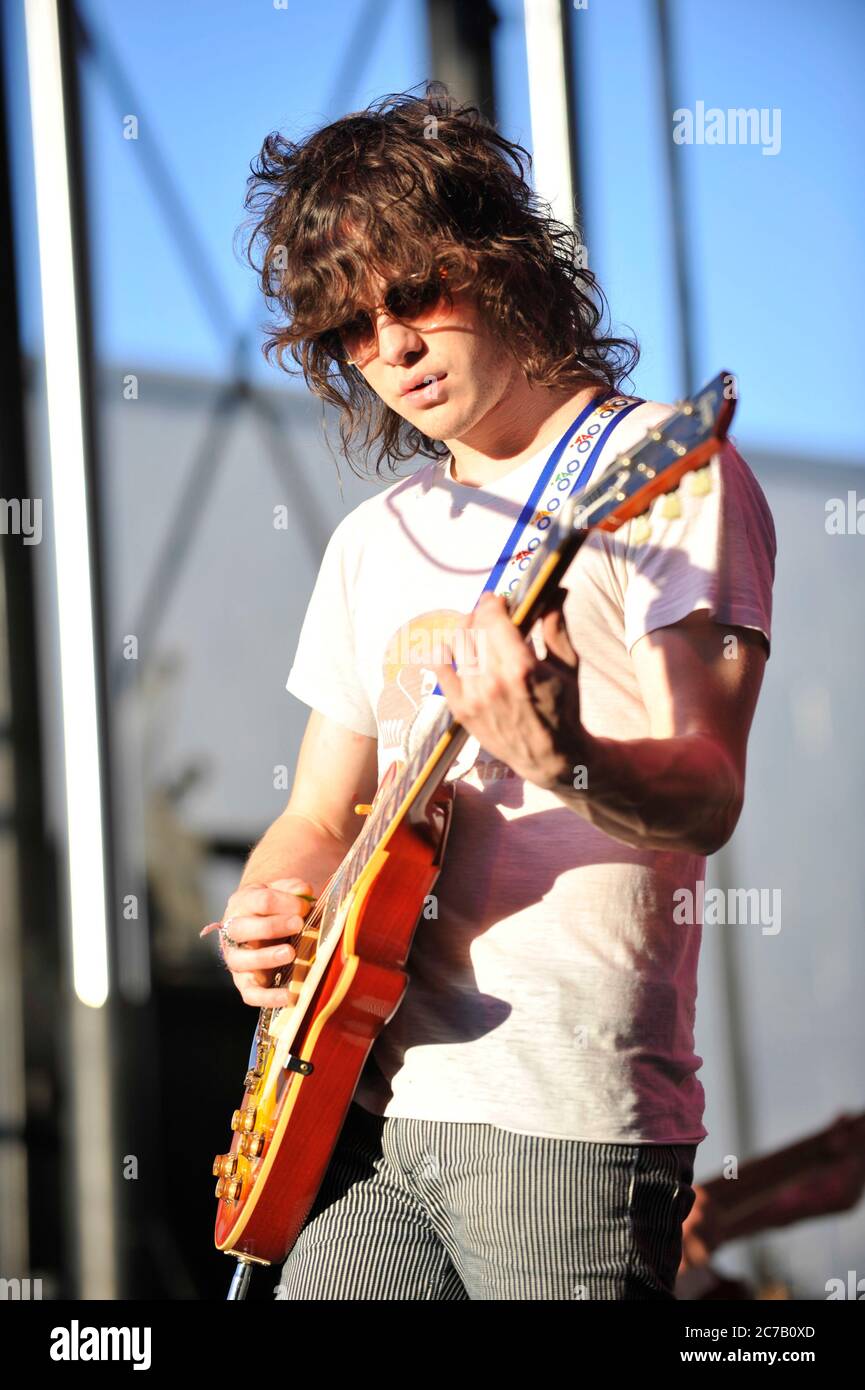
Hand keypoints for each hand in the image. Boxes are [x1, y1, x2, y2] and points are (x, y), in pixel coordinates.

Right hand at [200, 876, 313, 1007]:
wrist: (262, 925)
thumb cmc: (276, 908)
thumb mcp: (281, 892)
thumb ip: (292, 888)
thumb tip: (304, 891)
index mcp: (243, 903)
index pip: (259, 900)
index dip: (284, 902)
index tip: (305, 907)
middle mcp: (233, 931)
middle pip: (242, 928)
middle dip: (272, 926)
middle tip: (298, 924)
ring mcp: (236, 958)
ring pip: (240, 960)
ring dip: (265, 957)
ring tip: (290, 953)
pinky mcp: (244, 983)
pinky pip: (250, 993)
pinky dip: (267, 997)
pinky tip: (289, 996)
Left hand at [430, 589, 587, 787]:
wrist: (550, 757)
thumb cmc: (563, 709)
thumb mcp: (567, 666)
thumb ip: (557, 626)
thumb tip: (555, 590)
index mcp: (521, 668)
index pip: (492, 619)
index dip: (492, 603)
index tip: (497, 599)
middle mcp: (492, 682)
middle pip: (473, 628)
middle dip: (481, 615)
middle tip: (490, 614)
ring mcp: (473, 697)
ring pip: (457, 644)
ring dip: (466, 630)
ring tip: (478, 631)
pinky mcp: (460, 709)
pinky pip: (440, 669)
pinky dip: (445, 653)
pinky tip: (456, 648)